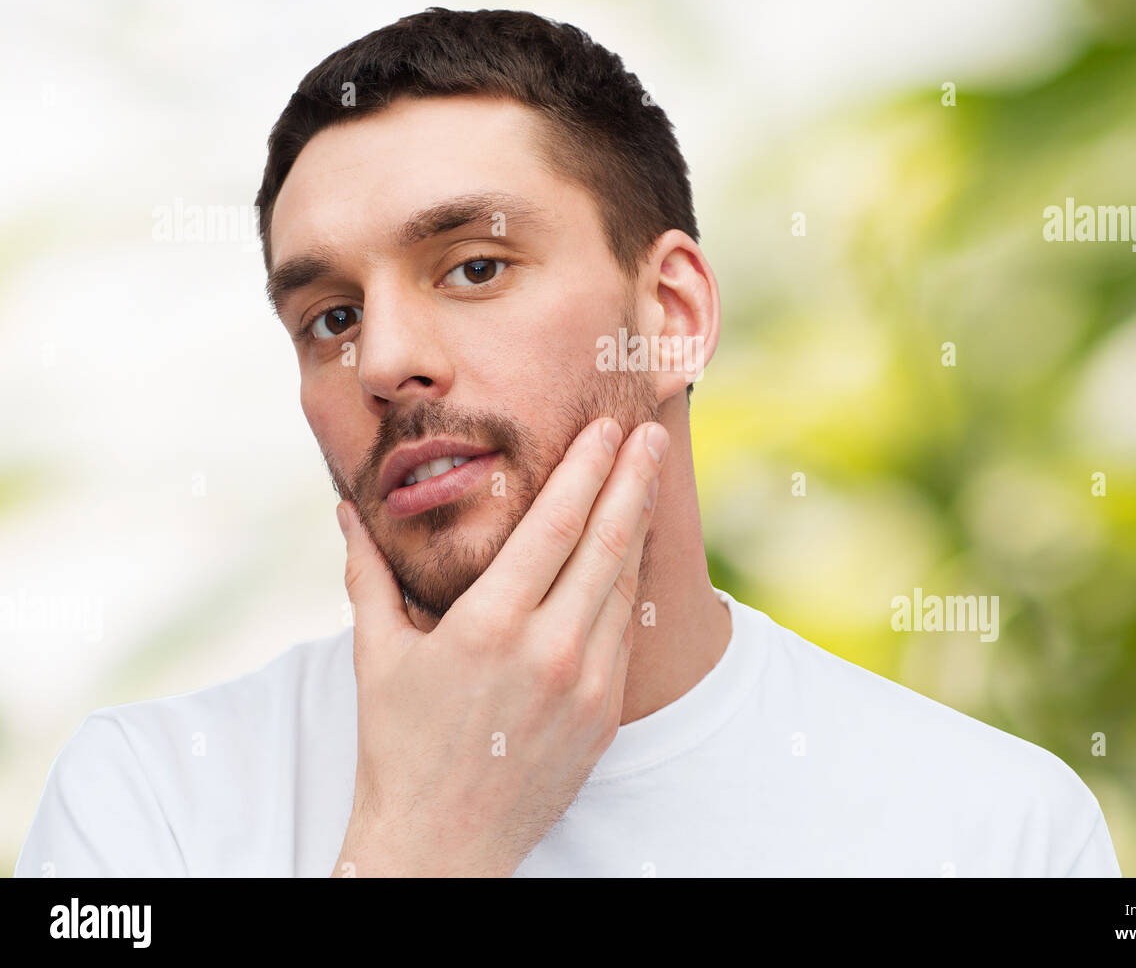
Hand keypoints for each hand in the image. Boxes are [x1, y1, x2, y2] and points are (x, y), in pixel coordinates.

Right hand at [331, 416, 667, 876]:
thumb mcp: (377, 655)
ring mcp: (586, 686)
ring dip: (639, 528)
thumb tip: (345, 510)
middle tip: (651, 435)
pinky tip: (631, 555)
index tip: (606, 428)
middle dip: (633, 479)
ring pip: (624, 586)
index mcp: (490, 625)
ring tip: (647, 481)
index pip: (556, 524)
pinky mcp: (605, 716)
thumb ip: (367, 573)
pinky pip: (624, 634)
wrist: (441, 846)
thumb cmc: (399, 747)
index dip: (587, 468)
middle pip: (608, 542)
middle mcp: (549, 650)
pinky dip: (630, 587)